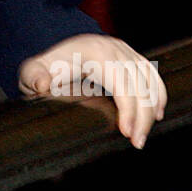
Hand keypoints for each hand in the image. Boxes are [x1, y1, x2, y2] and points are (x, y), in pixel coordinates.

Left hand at [18, 32, 166, 149]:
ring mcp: (125, 51)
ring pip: (149, 80)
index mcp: (93, 51)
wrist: (57, 51)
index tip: (126, 131)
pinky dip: (158, 94)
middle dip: (142, 115)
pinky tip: (158, 114)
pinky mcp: (132, 56)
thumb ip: (33, 76)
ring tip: (143, 136)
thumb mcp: (32, 71)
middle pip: (139, 84)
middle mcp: (113, 48)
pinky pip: (152, 75)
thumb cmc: (47, 66)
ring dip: (153, 109)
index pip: (119, 81)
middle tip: (137, 142)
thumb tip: (43, 85)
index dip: (127, 107)